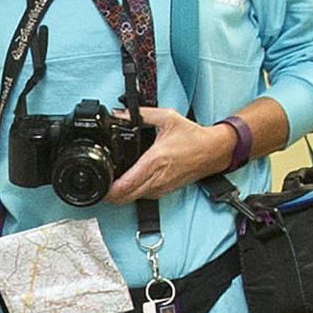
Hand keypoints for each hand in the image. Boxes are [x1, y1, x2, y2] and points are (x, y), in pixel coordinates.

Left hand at [106, 107, 232, 204]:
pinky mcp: (164, 191)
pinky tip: (128, 183)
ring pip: (132, 199)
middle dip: (109, 194)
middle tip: (99, 184)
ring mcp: (160, 187)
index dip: (108, 189)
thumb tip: (120, 113)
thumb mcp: (166, 117)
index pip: (125, 185)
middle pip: (124, 197)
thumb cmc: (192, 137)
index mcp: (154, 161)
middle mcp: (156, 178)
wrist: (213, 151)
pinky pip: (143, 197)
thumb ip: (141, 114)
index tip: (99, 182)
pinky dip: (132, 193)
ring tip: (111, 183)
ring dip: (119, 195)